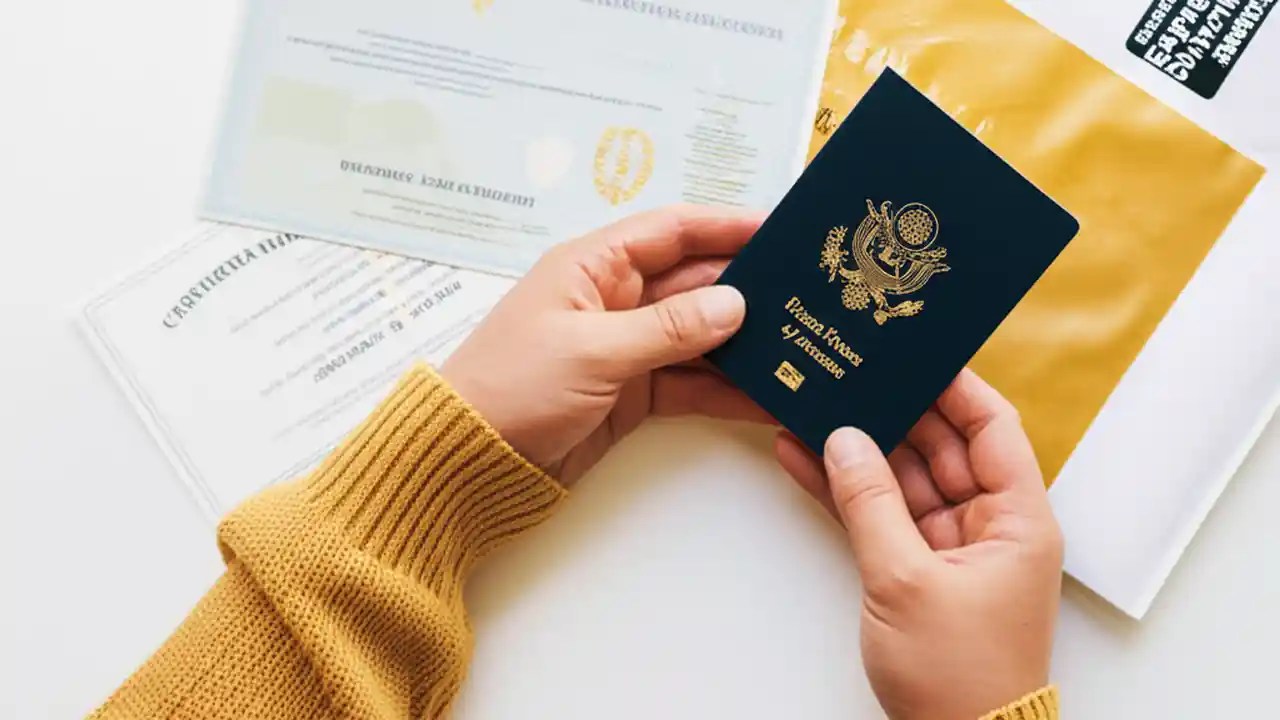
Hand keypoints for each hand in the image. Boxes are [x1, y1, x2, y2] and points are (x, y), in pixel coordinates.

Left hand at [442, 205, 772, 486]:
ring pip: (700, 336)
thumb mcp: (592, 350)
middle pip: (694, 282)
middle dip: (748, 289)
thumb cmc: (513, 387)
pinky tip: (770, 395)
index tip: (779, 229)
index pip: (670, 231)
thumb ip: (667, 328)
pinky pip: (692, 383)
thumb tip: (735, 304)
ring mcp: (627, 348)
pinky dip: (727, 390)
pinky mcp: (633, 394)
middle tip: (809, 295)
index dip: (724, 225)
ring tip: (804, 346)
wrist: (469, 463)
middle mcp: (614, 300)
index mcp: (592, 266)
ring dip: (745, 344)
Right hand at [775, 370, 1062, 719]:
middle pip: (939, 446)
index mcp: (1017, 518)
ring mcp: (948, 546)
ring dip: (858, 450)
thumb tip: (844, 441)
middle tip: (851, 371)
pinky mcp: (913, 568)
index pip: (992, 428)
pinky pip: (878, 514)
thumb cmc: (961, 677)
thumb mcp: (907, 581)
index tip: (916, 350)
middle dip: (894, 410)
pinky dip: (843, 492)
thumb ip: (870, 504)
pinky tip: (804, 460)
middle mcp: (987, 524)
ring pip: (901, 478)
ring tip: (813, 405)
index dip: (957, 385)